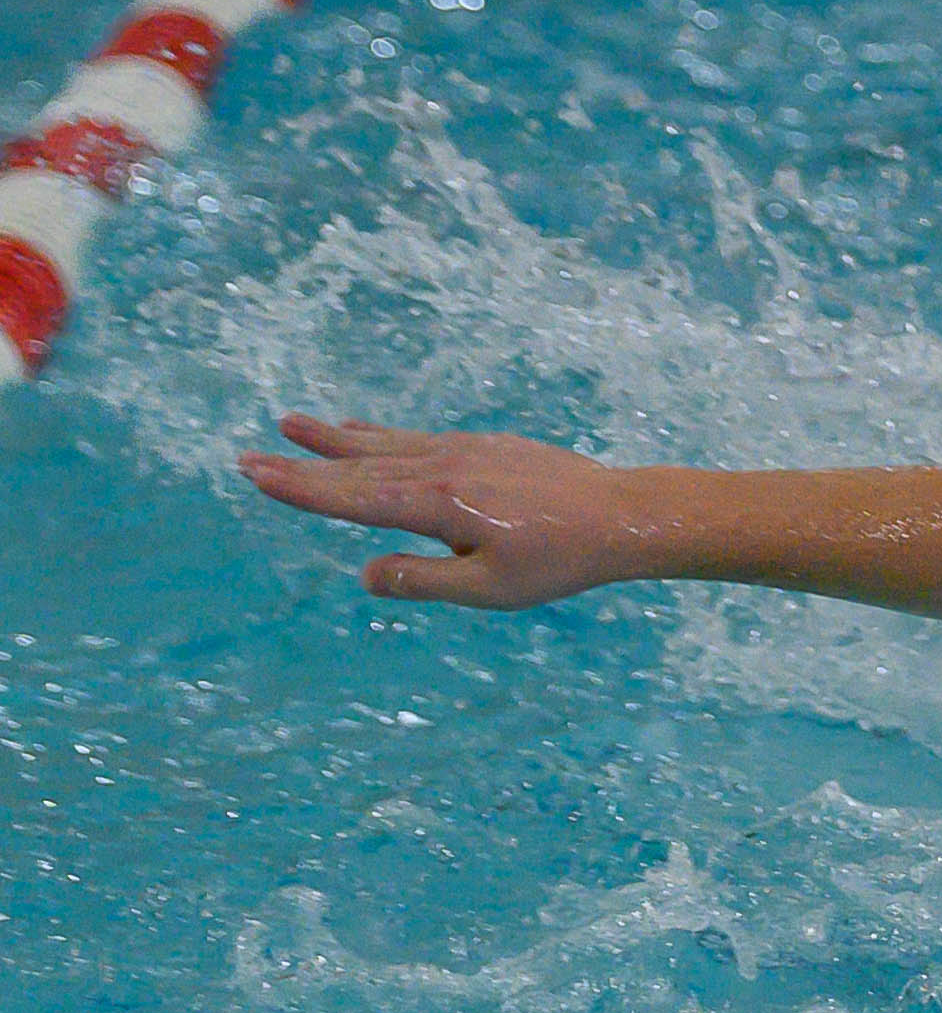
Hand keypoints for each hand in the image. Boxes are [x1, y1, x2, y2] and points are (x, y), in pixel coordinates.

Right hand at [236, 416, 644, 609]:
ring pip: (386, 444)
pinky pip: (418, 437)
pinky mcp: (486, 446)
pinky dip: (381, 433)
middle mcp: (443, 468)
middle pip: (359, 467)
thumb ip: (422, 580)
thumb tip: (364, 574)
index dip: (301, 489)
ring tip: (294, 424)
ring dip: (336, 438)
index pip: (353, 499)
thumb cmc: (560, 560)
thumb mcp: (489, 588)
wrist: (623, 515)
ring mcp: (465, 451)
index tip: (255, 474)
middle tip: (247, 455)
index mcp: (438, 504)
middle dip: (302, 463)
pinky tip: (363, 430)